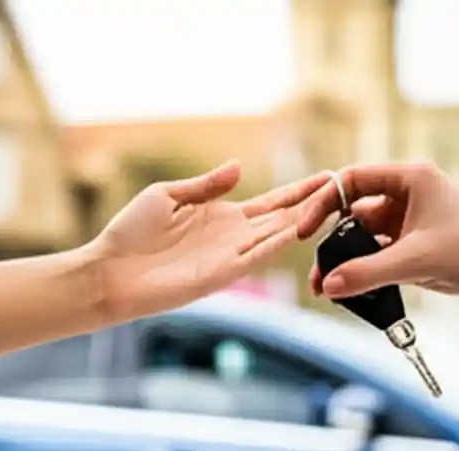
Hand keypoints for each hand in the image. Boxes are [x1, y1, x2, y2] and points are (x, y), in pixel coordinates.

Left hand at [91, 162, 330, 320]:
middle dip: (314, 204)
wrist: (109, 271)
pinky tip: (301, 229)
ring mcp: (230, 257)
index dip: (298, 191)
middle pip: (284, 218)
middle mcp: (233, 237)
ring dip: (306, 221)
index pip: (271, 203)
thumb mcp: (168, 196)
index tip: (327, 177)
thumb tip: (239, 167)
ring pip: (278, 236)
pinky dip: (279, 242)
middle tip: (349, 189)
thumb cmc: (130, 235)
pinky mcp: (221, 274)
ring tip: (336, 205)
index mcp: (222, 217)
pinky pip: (257, 256)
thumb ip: (206, 185)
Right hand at [294, 163, 458, 304]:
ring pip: (366, 239)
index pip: (351, 180)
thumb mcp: (417, 262)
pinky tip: (353, 292)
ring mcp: (413, 222)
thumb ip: (368, 272)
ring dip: (347, 261)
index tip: (304, 232)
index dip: (322, 204)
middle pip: (354, 213)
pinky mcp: (418, 247)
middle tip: (318, 274)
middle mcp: (409, 195)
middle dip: (332, 243)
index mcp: (411, 179)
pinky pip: (381, 256)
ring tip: (330, 289)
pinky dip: (366, 271)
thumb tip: (328, 285)